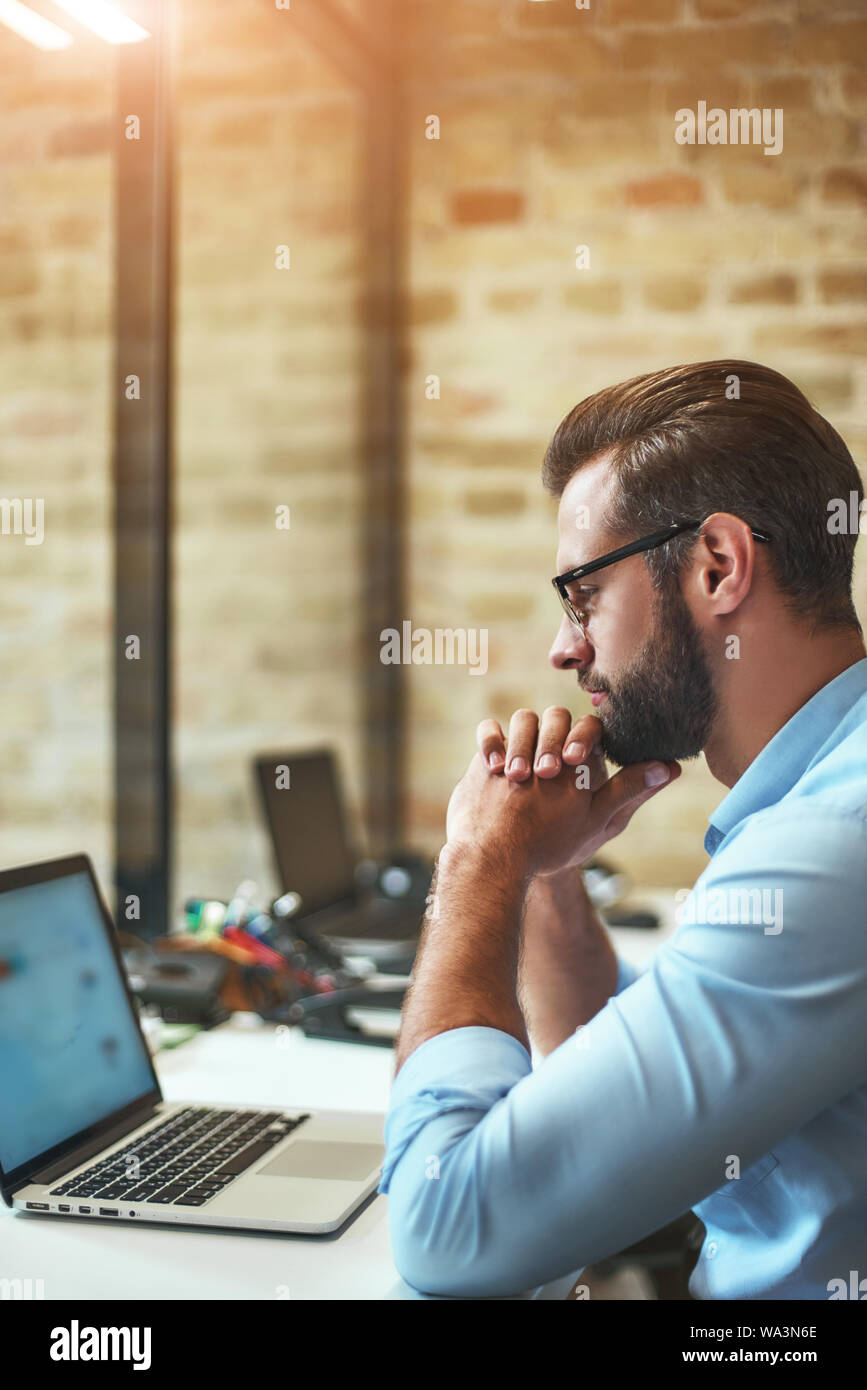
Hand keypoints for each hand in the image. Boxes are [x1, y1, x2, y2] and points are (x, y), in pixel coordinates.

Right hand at [443, 706, 680, 878]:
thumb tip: (672, 767)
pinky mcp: (491, 754)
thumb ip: (631, 790)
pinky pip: (489, 731)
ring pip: (523, 720)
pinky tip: (494, 767)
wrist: (502, 860)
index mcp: (583, 759)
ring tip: (516, 775)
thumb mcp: (599, 819)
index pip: (591, 726)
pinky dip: (490, 742)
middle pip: (555, 717)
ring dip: (520, 743)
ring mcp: (520, 748)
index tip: (574, 760)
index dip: (584, 736)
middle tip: (544, 773)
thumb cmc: (555, 843)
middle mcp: (553, 747)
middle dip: (550, 741)